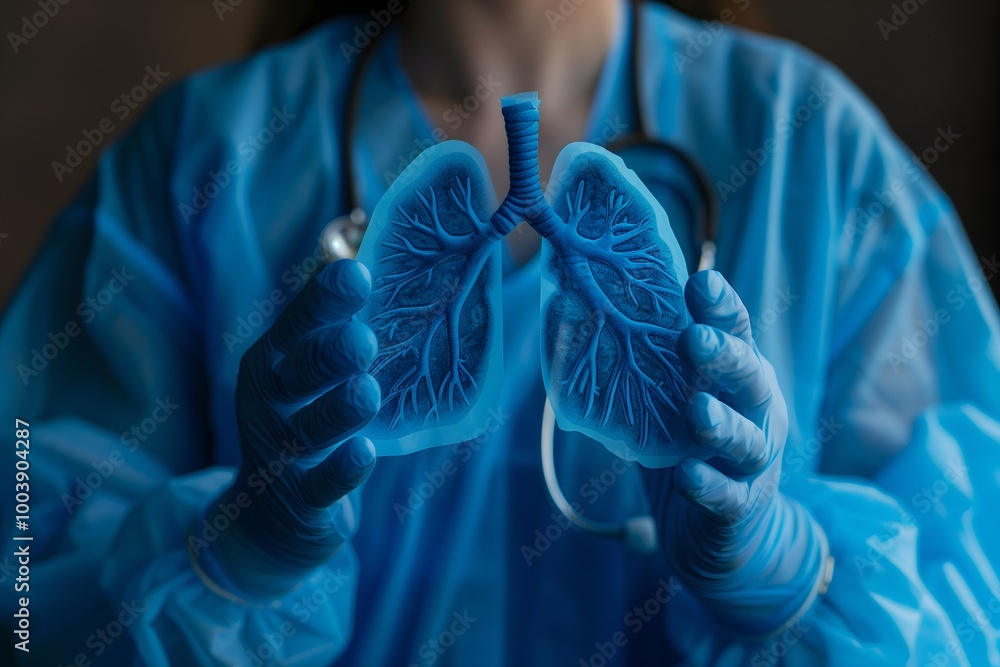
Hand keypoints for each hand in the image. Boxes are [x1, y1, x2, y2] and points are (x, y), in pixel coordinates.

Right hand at [191, 259, 380, 599]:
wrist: (268, 519)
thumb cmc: (303, 425)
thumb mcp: (306, 378)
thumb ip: (334, 333)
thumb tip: (379, 269)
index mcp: (273, 362)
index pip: (297, 324)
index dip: (325, 301)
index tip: (359, 275)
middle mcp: (270, 403)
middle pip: (298, 373)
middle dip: (329, 355)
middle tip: (364, 340)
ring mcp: (282, 453)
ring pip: (310, 429)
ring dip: (339, 410)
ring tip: (367, 392)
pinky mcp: (301, 500)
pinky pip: (323, 484)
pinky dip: (342, 470)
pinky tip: (364, 453)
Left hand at [641, 270, 830, 636]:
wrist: (723, 535)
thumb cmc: (688, 448)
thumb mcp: (667, 401)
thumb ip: (639, 363)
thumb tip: (571, 305)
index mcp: (737, 377)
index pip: (737, 333)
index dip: (722, 308)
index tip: (702, 281)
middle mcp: (755, 413)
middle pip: (750, 378)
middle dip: (725, 357)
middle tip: (693, 340)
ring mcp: (752, 463)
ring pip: (746, 440)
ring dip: (722, 425)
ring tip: (697, 412)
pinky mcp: (739, 508)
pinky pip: (727, 497)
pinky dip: (709, 486)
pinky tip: (689, 477)